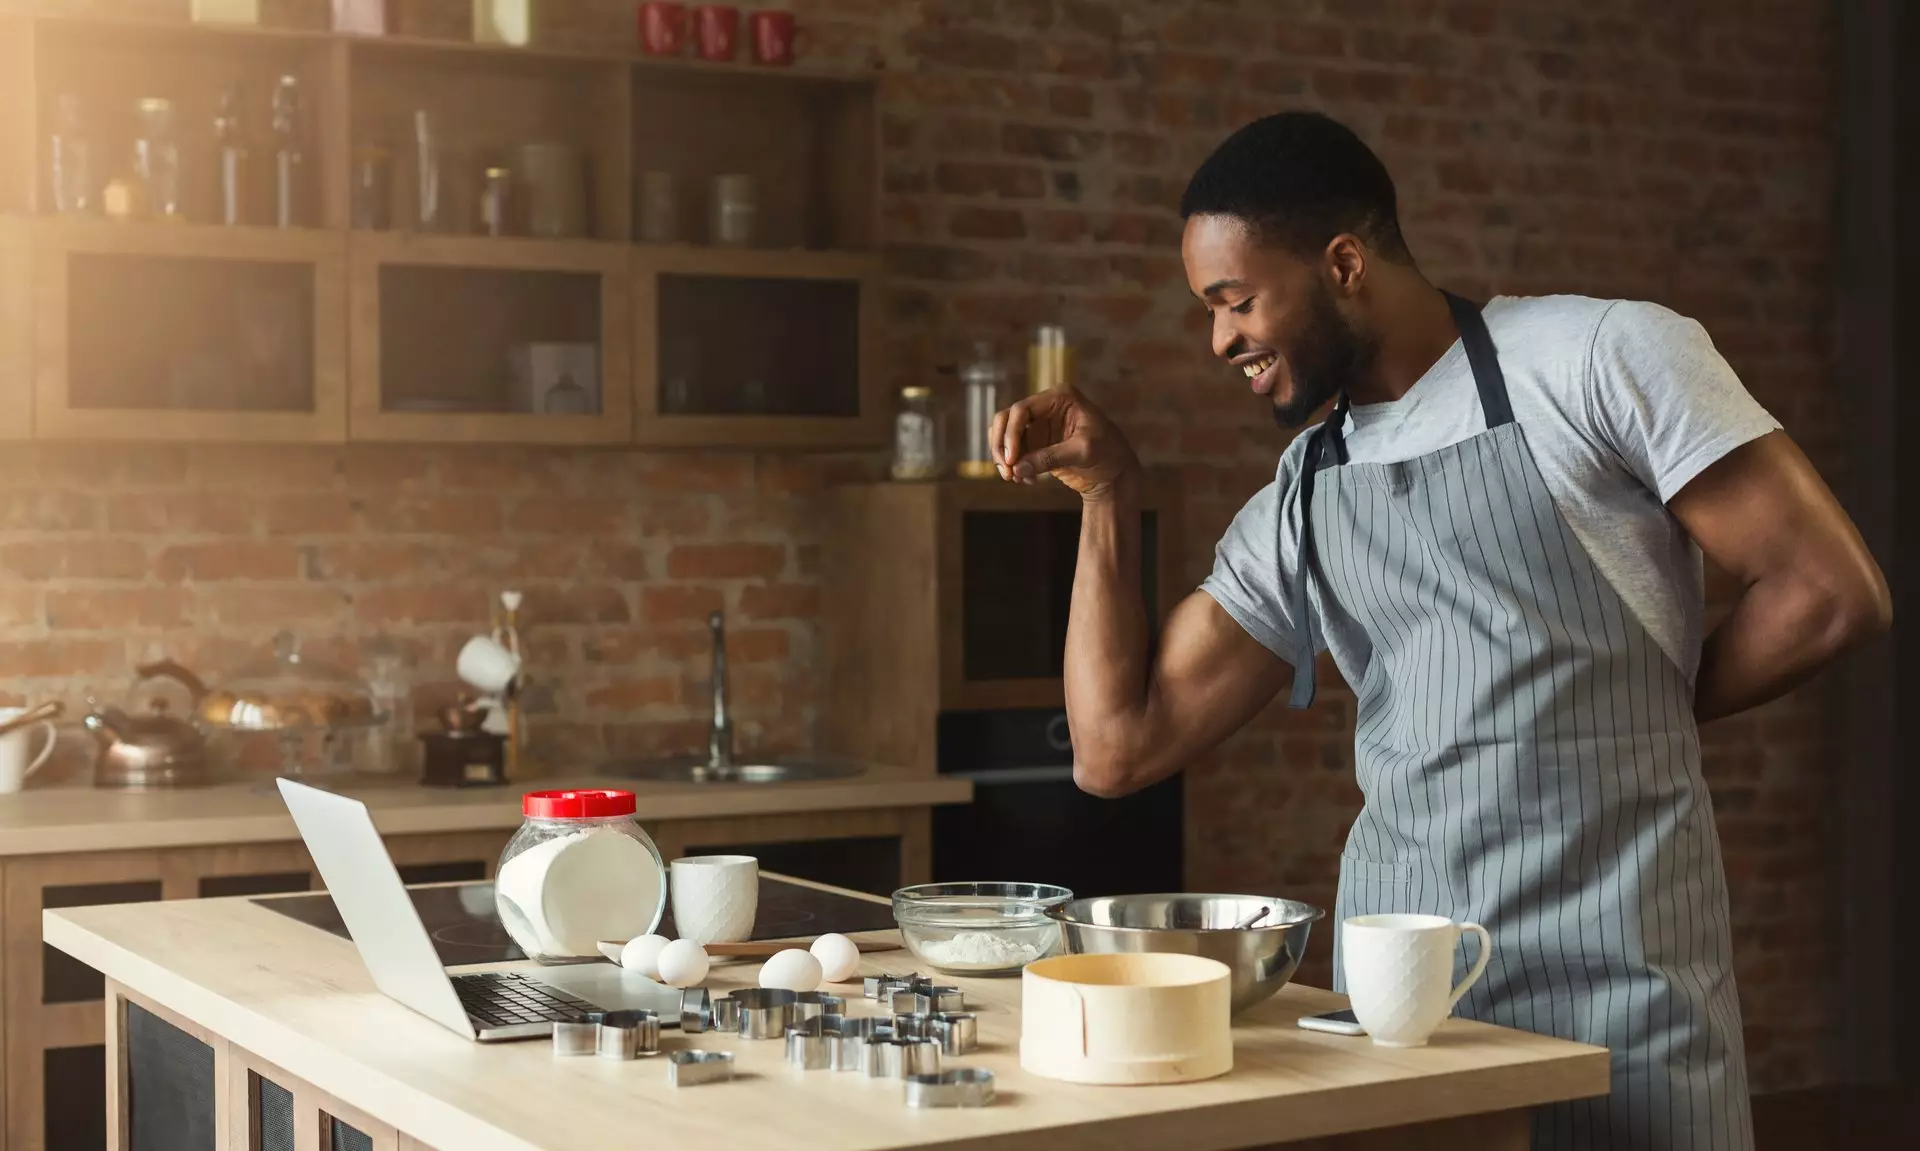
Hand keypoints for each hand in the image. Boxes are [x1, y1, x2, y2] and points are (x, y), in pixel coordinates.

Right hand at [989, 385, 1141, 499]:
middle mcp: (1046, 407)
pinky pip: (1014, 452)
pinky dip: (1014, 466)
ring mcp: (1039, 425)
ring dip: (1004, 457)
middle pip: (1006, 419)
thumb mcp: (1083, 452)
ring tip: (1014, 479)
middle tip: (1005, 470)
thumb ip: (1050, 458)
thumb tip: (1017, 469)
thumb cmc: (1108, 453)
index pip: (1022, 409)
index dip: (1011, 434)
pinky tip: (1026, 480)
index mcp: (1060, 397)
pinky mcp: (1036, 443)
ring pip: (1005, 435)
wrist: (1116, 472)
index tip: (1011, 460)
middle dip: (1001, 445)